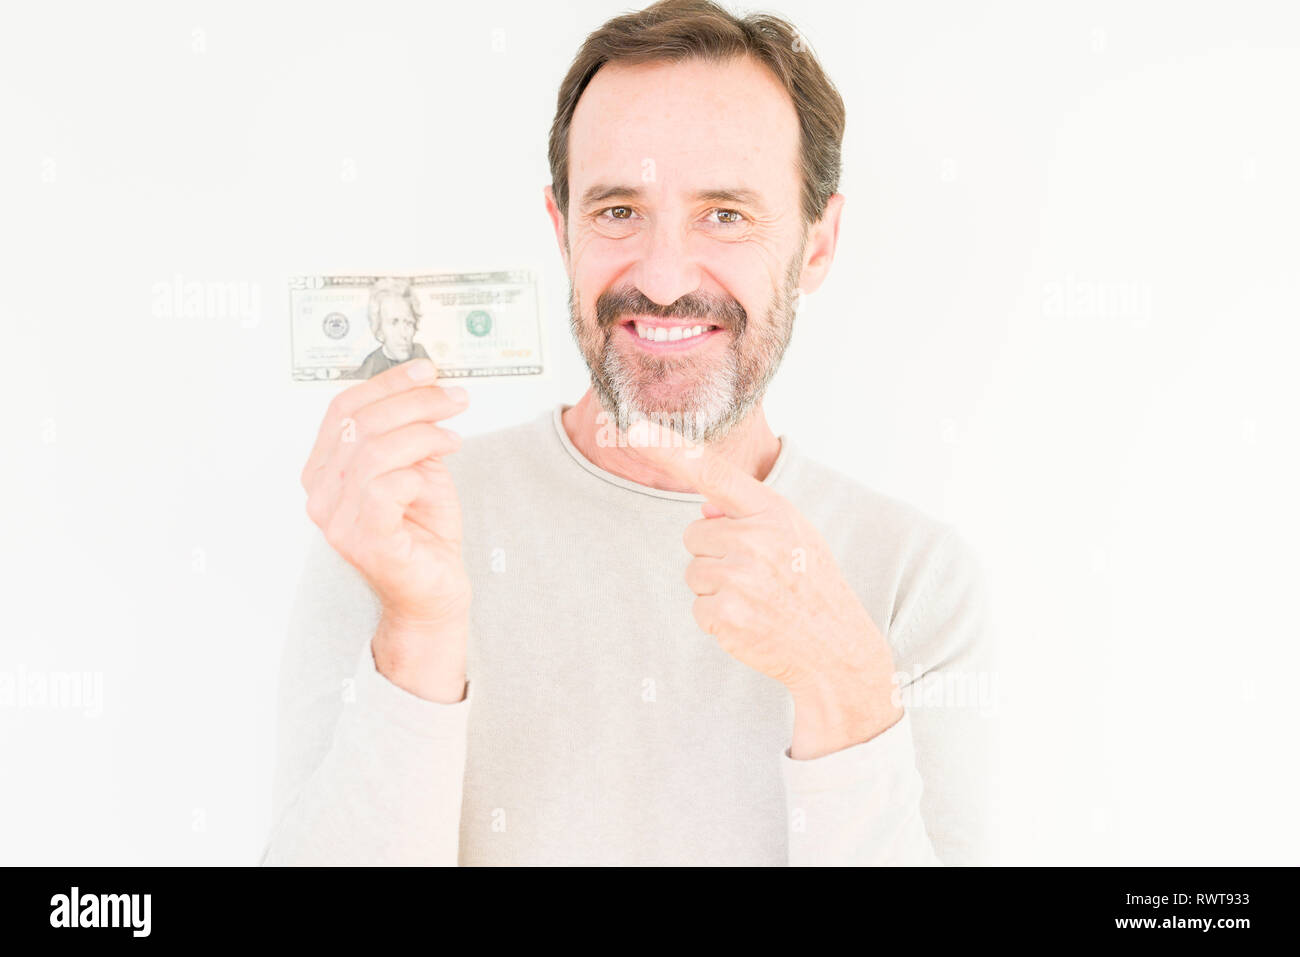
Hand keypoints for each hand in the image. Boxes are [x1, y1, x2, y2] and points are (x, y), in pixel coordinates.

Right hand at [301, 359, 470, 701]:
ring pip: (374, 451)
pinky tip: (434, 477)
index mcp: (325, 471)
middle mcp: (321, 495)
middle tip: (453, 399)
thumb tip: (424, 387)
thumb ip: (408, 432)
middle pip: (360, 424)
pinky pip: (384, 488)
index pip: (344, 410)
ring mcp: (338, 521)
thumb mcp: (416, 466)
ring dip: (422, 433)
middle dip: (414, 402)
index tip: (427, 371)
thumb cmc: (423, 532)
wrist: (435, 591)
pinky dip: (415, 473)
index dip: (386, 383)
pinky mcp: (365, 542)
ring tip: (452, 438)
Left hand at [627, 420, 902, 756]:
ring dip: (716, 588)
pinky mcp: (726, 612)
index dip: (670, 449)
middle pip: (694, 534)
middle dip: (716, 555)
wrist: (835, 646)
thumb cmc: (811, 584)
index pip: (713, 473)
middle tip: (758, 576)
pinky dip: (718, 618)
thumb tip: (706, 510)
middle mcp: (756, 538)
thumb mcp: (794, 535)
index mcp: (773, 511)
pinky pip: (698, 605)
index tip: (634, 428)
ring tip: (757, 599)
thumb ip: (750, 515)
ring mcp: (741, 576)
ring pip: (694, 571)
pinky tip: (751, 621)